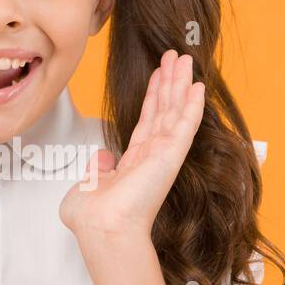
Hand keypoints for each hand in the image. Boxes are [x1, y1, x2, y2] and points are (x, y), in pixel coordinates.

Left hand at [59, 49, 204, 243]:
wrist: (101, 228)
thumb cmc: (92, 218)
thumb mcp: (86, 186)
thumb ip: (95, 170)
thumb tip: (101, 158)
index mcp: (134, 163)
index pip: (148, 122)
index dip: (154, 96)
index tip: (159, 75)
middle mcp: (152, 157)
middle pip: (165, 110)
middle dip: (170, 82)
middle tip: (175, 56)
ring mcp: (164, 155)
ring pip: (175, 111)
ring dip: (180, 84)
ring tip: (184, 59)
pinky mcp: (170, 155)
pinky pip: (184, 124)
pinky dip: (192, 104)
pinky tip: (197, 85)